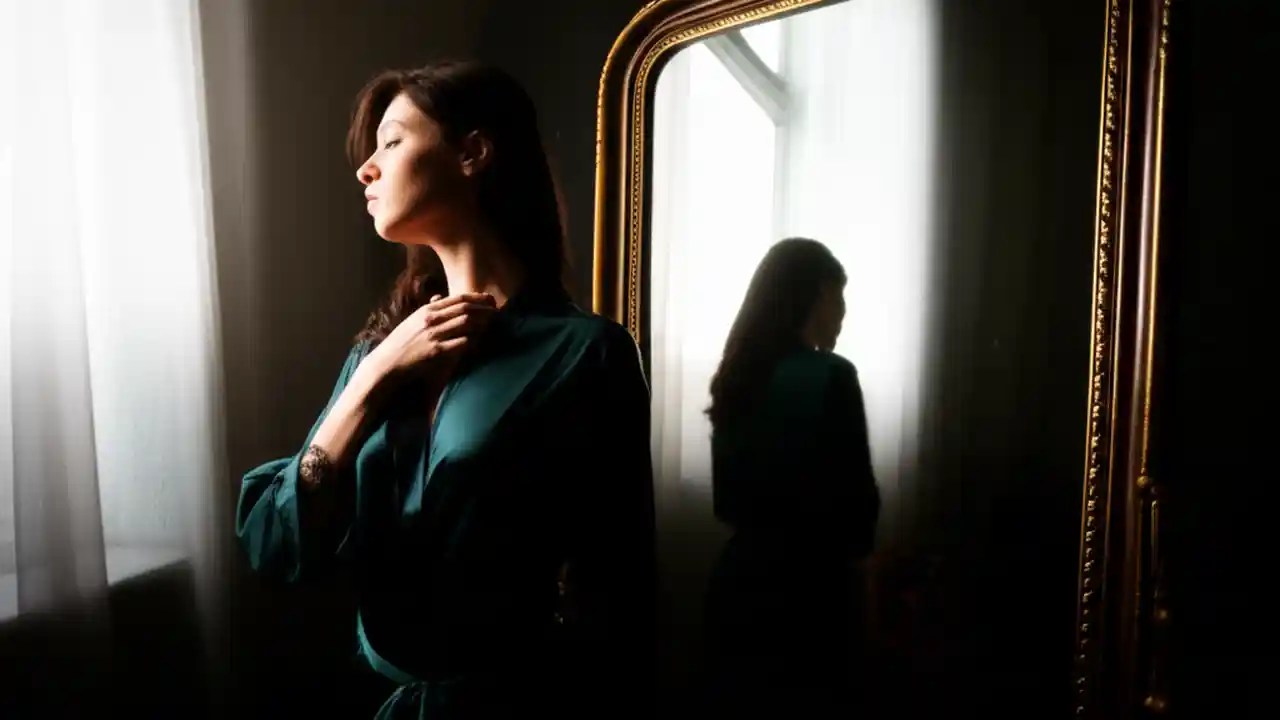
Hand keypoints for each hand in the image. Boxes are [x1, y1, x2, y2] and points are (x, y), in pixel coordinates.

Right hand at [364, 291, 497, 387]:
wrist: (388, 361)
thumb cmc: (402, 341)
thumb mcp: (413, 319)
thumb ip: (428, 307)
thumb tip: (439, 295)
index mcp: (427, 309)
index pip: (458, 298)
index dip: (478, 297)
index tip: (490, 299)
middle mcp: (431, 318)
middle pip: (466, 309)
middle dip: (485, 309)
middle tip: (497, 311)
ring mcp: (434, 334)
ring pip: (466, 323)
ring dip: (482, 323)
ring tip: (493, 324)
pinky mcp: (436, 351)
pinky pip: (462, 343)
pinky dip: (474, 341)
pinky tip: (480, 341)